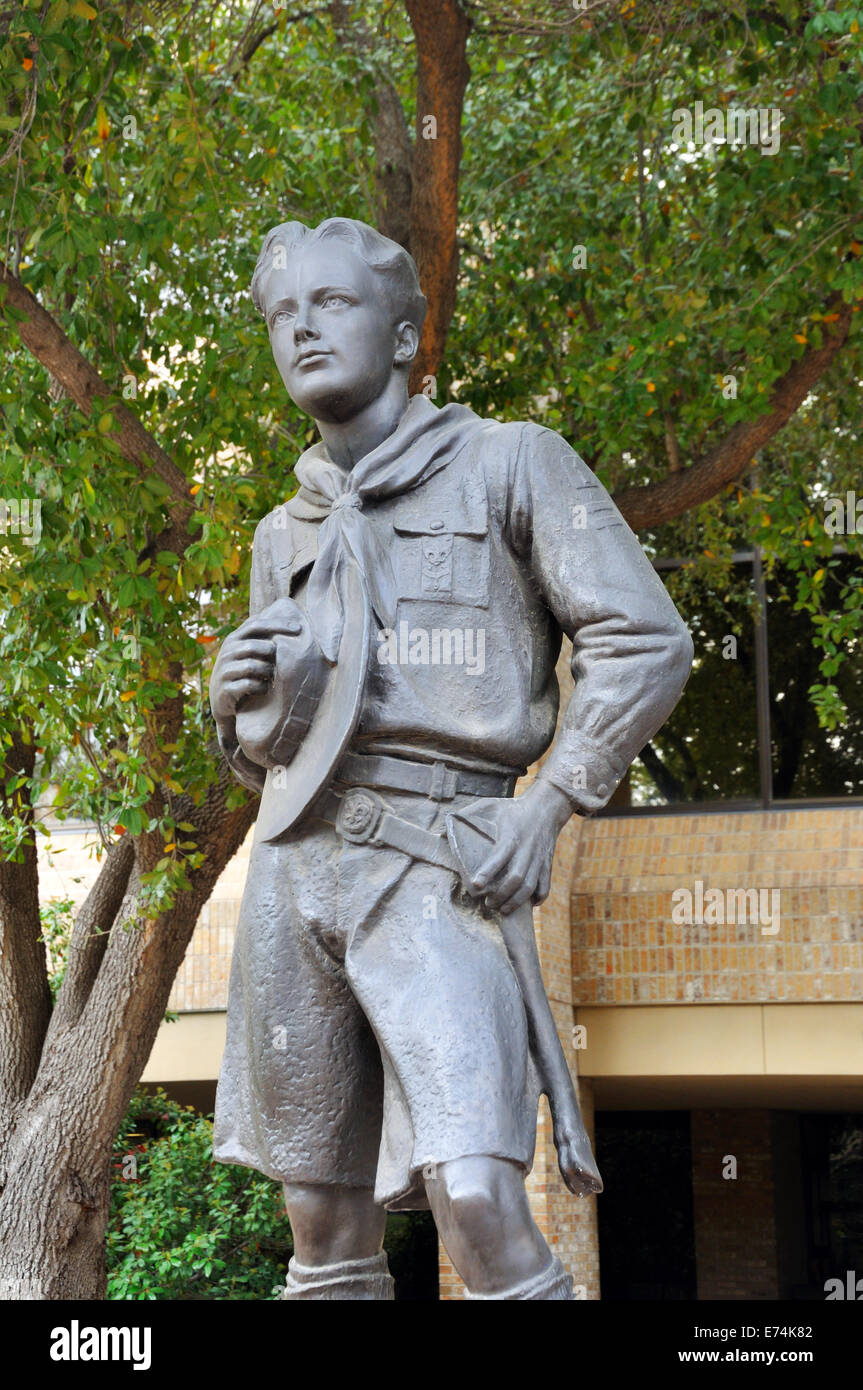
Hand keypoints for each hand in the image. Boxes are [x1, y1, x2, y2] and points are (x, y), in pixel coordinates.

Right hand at [209, 609, 302, 724]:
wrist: (223, 698)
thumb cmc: (244, 672)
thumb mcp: (250, 652)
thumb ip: (264, 638)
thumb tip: (294, 623)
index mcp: (235, 638)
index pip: (256, 624)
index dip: (278, 624)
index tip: (299, 628)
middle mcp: (227, 652)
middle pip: (253, 646)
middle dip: (271, 653)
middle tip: (278, 662)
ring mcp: (224, 670)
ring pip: (252, 666)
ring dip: (268, 672)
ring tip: (271, 677)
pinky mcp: (225, 689)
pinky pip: (249, 685)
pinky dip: (262, 687)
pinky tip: (265, 689)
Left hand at [468, 779, 571, 915]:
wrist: (546, 808)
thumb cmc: (511, 808)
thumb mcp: (490, 806)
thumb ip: (468, 815)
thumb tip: (445, 827)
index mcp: (511, 835)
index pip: (500, 856)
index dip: (488, 872)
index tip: (475, 885)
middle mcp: (526, 849)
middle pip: (516, 878)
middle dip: (501, 895)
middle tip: (488, 903)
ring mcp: (538, 858)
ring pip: (530, 886)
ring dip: (516, 902)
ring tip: (503, 909)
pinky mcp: (546, 864)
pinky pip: (545, 886)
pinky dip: (538, 898)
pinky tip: (528, 905)